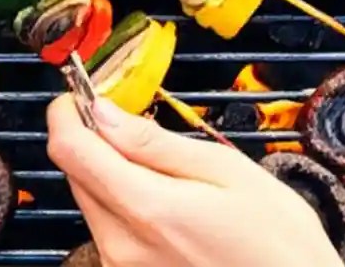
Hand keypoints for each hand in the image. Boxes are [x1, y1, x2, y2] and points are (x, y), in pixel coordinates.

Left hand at [46, 95, 343, 266]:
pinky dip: (124, 205)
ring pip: (91, 200)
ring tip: (167, 173)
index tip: (79, 94)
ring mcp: (122, 266)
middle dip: (94, 141)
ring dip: (110, 174)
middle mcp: (122, 244)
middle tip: (133, 124)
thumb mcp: (226, 171)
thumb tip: (103, 111)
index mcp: (146, 208)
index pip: (70, 148)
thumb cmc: (277, 242)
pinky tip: (168, 205)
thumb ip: (154, 142)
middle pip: (77, 174)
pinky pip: (109, 228)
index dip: (66, 111)